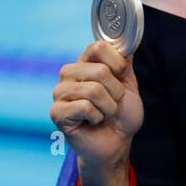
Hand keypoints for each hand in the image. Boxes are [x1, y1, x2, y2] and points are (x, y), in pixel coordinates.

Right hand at [50, 41, 142, 185]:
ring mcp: (60, 93)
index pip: (98, 47)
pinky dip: (97, 117)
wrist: (117, 143)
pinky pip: (84, 107)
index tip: (121, 78)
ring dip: (109, 107)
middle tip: (112, 103)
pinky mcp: (56, 113)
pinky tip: (92, 122)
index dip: (117, 63)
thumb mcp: (129, 85)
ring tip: (104, 114)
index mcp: (85, 64)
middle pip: (100, 71)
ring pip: (94, 90)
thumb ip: (125, 63)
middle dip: (116, 92)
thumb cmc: (121, 115)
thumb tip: (126, 42)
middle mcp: (69, 75)